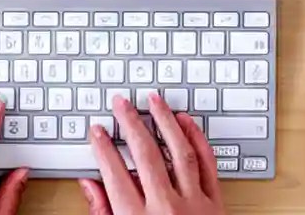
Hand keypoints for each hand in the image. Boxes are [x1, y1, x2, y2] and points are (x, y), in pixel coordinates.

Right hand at [79, 93, 227, 214]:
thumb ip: (103, 213)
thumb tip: (88, 185)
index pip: (114, 172)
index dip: (103, 147)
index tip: (97, 130)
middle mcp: (164, 208)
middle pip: (144, 154)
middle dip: (130, 122)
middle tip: (121, 103)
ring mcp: (193, 204)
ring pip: (178, 151)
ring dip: (165, 121)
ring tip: (154, 101)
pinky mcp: (216, 204)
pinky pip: (207, 163)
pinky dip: (197, 139)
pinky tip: (186, 122)